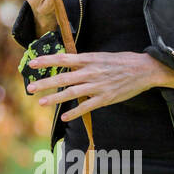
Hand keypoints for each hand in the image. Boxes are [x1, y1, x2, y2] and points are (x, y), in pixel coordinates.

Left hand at [26, 50, 159, 120]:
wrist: (143, 70)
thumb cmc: (122, 61)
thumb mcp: (101, 57)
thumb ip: (85, 62)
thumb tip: (68, 63)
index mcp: (89, 59)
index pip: (63, 59)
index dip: (47, 61)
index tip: (32, 63)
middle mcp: (91, 72)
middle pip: (63, 78)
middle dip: (45, 83)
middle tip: (30, 88)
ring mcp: (97, 86)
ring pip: (72, 93)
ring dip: (55, 99)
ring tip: (41, 102)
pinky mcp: (105, 98)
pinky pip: (87, 107)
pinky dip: (75, 112)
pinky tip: (65, 117)